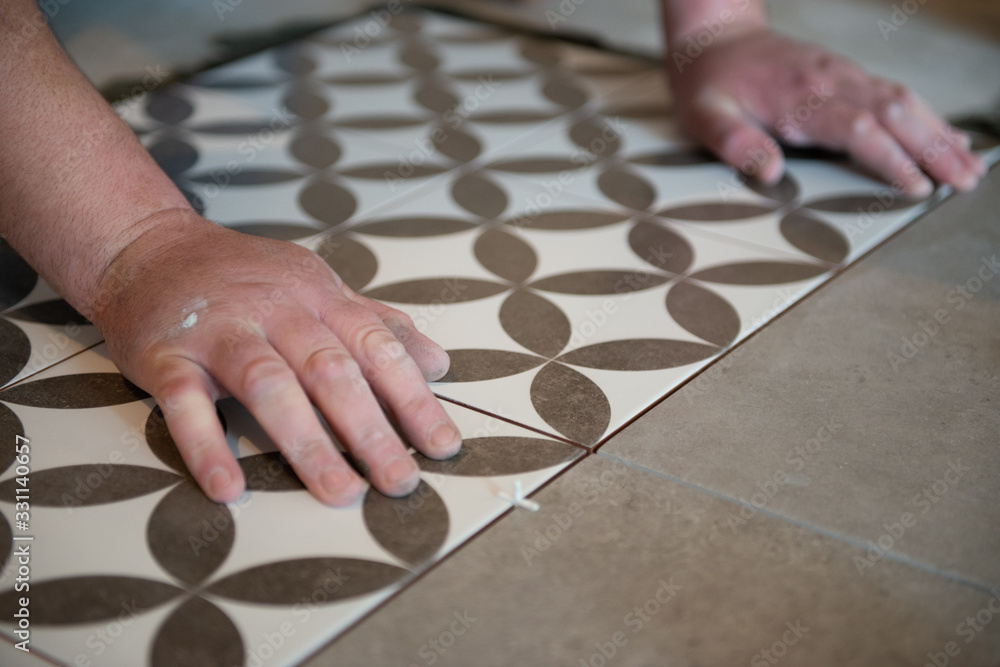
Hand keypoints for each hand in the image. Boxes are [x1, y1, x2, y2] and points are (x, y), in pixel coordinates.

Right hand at [94, 209, 460, 505]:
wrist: (147, 247)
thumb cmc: (242, 276)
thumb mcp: (317, 286)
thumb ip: (376, 325)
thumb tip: (436, 362)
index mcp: (318, 296)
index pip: (377, 349)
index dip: (413, 399)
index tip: (442, 447)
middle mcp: (275, 309)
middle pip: (331, 371)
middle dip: (371, 430)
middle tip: (401, 482)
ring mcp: (220, 331)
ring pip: (270, 385)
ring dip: (308, 443)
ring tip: (341, 492)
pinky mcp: (166, 354)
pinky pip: (187, 403)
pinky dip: (207, 446)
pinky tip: (230, 488)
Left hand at [668, 28, 986, 195]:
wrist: (715, 40)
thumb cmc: (709, 84)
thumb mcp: (703, 116)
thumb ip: (733, 142)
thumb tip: (768, 171)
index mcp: (799, 98)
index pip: (858, 129)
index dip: (889, 158)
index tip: (915, 186)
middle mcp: (830, 82)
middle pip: (896, 113)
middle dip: (934, 148)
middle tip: (965, 181)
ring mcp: (843, 76)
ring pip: (905, 101)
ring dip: (939, 134)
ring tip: (971, 166)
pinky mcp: (847, 76)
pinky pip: (896, 95)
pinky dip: (926, 118)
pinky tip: (946, 138)